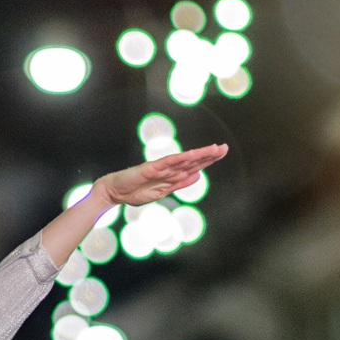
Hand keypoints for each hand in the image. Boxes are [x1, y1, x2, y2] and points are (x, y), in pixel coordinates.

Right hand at [98, 145, 226, 209]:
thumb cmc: (135, 192)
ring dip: (199, 155)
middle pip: (192, 161)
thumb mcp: (163, 191)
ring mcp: (160, 168)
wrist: (114, 192)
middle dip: (209, 155)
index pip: (194, 166)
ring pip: (183, 160)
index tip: (222, 153)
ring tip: (214, 149)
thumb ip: (181, 183)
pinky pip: (168, 163)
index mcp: (172, 175)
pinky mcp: (150, 169)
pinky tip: (192, 155)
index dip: (208, 160)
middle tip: (224, 148)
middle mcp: (168, 169)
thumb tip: (198, 175)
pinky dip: (180, 159)